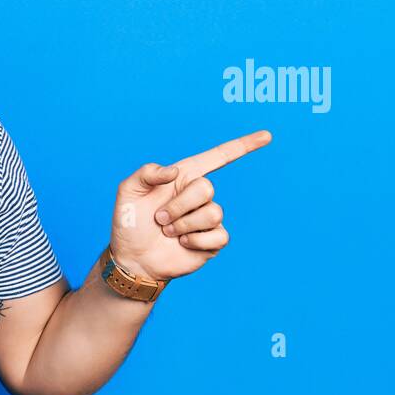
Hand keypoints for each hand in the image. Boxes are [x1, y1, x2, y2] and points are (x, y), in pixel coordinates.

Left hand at [109, 130, 271, 281]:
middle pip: (207, 188)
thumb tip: (174, 172)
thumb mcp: (128, 191)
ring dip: (183, 225)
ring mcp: (207, 218)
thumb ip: (146, 173)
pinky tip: (181, 243)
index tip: (267, 136)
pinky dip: (195, 241)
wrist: (132, 258)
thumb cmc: (129, 223)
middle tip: (159, 219)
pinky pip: (218, 236)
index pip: (218, 158)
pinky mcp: (213, 241)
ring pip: (213, 213)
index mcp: (184, 177)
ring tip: (167, 232)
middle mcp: (199, 196)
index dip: (243, 146)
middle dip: (178, 206)